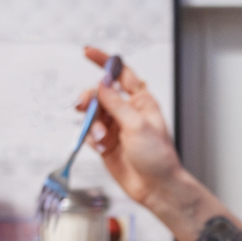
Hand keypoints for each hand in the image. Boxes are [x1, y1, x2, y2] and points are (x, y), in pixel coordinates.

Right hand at [77, 47, 183, 207]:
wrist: (155, 188)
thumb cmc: (157, 157)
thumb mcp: (137, 125)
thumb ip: (115, 104)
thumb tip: (101, 84)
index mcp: (141, 101)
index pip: (121, 73)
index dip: (104, 61)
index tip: (87, 52)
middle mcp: (127, 111)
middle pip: (100, 93)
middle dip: (90, 99)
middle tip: (84, 107)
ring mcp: (115, 127)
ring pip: (92, 113)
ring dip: (90, 122)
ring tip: (99, 137)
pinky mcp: (105, 143)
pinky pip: (89, 132)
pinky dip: (89, 137)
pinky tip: (99, 146)